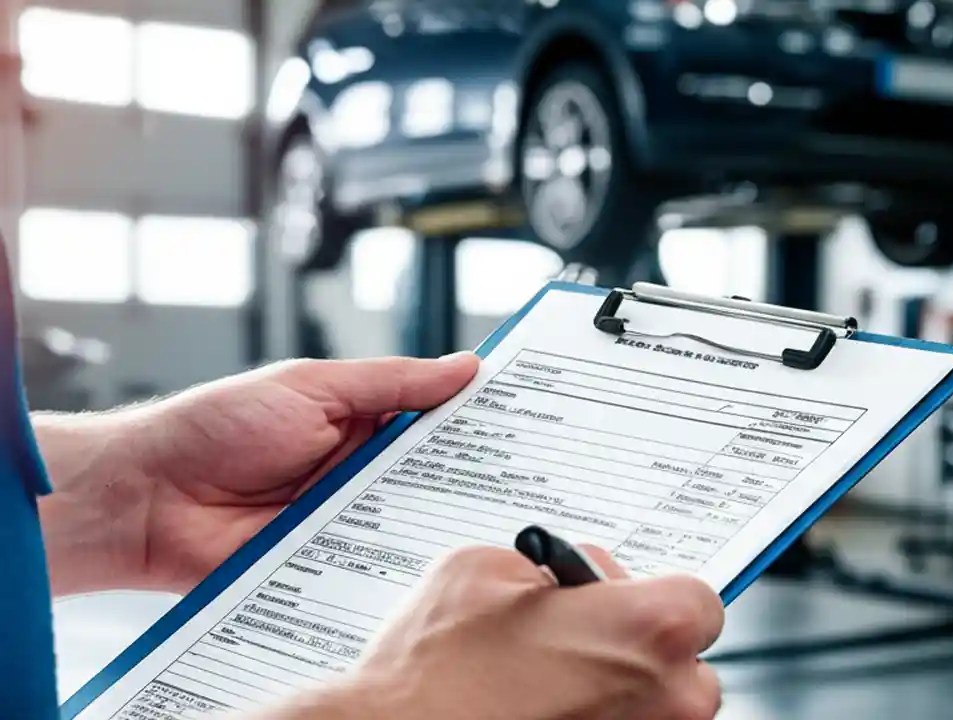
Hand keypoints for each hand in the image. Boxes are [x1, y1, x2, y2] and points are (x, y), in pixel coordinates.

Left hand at [36, 354, 478, 595]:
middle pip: (431, 475)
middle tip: (522, 473)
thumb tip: (462, 366)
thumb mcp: (312, 386)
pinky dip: (396, 561)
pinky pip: (373, 563)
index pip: (433, 419)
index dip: (476, 418)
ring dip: (436, 518)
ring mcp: (344, 519)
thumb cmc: (214, 426)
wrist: (144, 497)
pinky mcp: (326, 563)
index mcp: (360, 421)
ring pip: (408, 521)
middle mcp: (359, 472)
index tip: (526, 417)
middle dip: (470, 474)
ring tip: (483, 514)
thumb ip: (390, 381)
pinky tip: (427, 558)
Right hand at [264, 546, 723, 719]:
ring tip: (553, 687)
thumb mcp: (488, 568)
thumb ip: (553, 567)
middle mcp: (668, 696)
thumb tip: (571, 580)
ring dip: (621, 694)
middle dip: (638, 651)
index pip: (698, 599)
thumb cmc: (436, 671)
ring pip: (659, 711)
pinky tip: (548, 714)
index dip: (653, 598)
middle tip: (577, 646)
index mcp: (649, 626)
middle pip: (686, 662)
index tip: (620, 605)